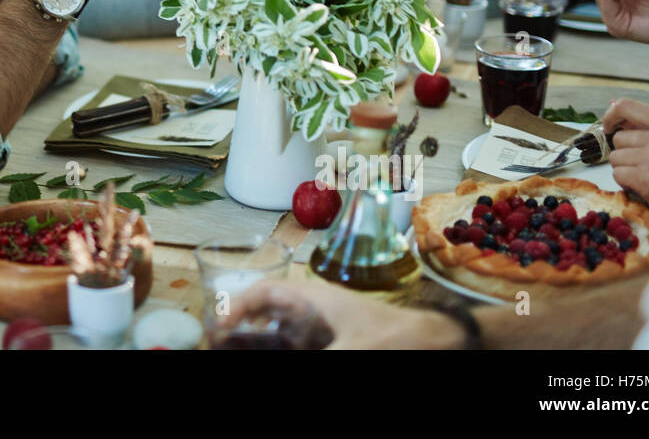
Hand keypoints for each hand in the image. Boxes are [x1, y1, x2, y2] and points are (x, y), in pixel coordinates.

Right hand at [223, 279, 465, 348]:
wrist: (432, 343)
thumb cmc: (395, 337)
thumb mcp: (353, 351)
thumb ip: (323, 357)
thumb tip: (283, 356)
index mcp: (312, 297)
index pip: (264, 292)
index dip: (237, 305)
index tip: (220, 326)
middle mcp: (312, 311)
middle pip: (264, 313)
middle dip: (238, 328)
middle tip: (216, 343)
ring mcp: (320, 330)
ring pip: (277, 334)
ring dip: (255, 342)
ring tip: (230, 350)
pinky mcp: (330, 344)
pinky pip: (293, 344)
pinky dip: (276, 348)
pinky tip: (265, 356)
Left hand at [602, 98, 648, 210]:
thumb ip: (646, 126)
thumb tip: (616, 115)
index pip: (627, 107)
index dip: (611, 115)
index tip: (609, 125)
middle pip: (619, 138)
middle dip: (625, 151)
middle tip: (642, 161)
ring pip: (615, 158)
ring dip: (625, 168)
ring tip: (646, 173)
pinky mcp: (646, 179)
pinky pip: (618, 174)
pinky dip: (625, 182)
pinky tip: (643, 184)